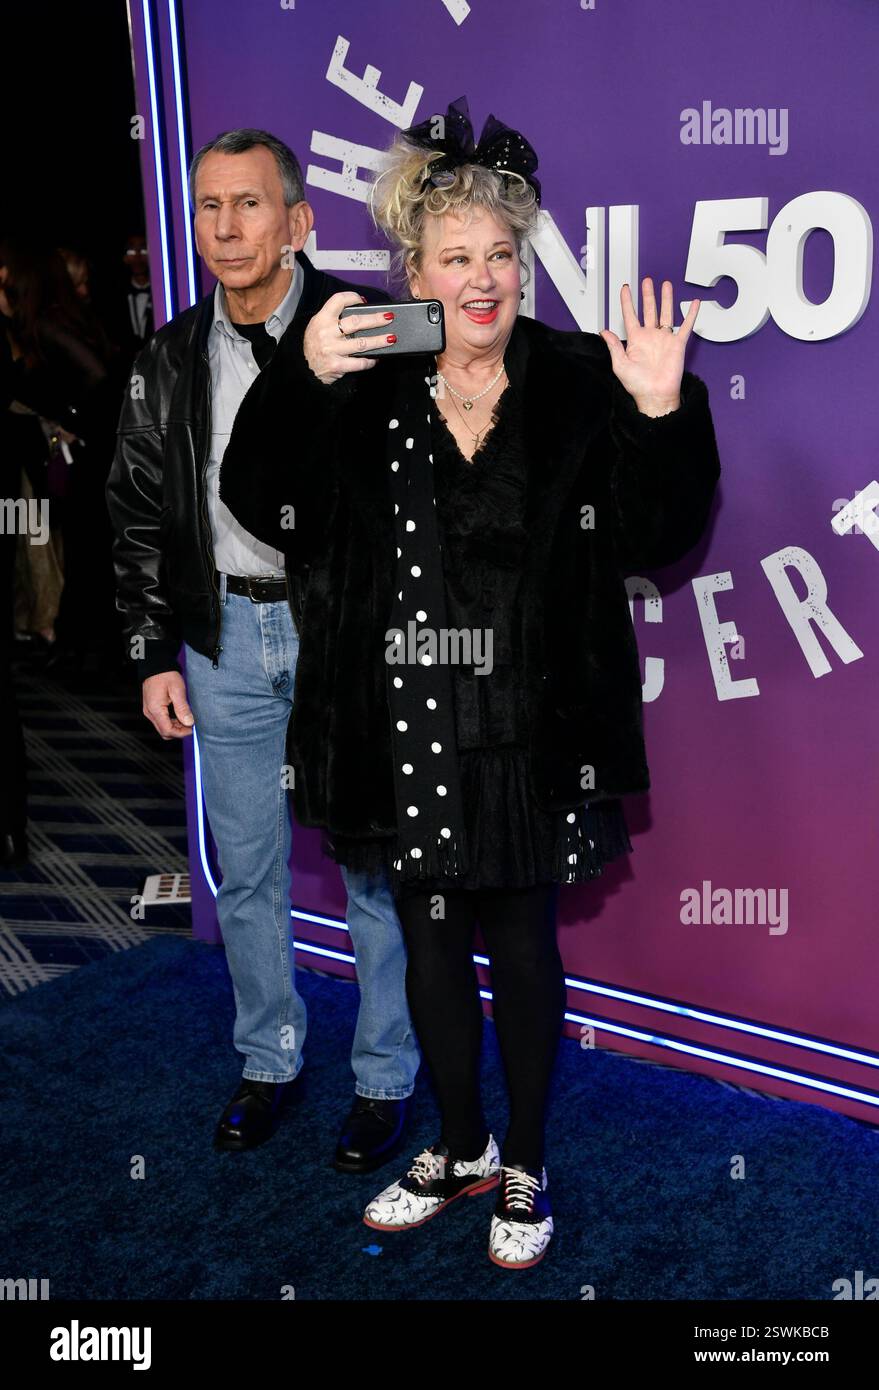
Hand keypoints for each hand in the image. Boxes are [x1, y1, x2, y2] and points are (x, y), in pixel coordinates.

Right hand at [143, 671, 194, 739]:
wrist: (155, 666)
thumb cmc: (166, 675)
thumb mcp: (177, 690)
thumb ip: (183, 708)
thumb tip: (189, 723)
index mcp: (155, 709)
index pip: (167, 730)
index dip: (181, 733)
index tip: (192, 728)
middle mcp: (149, 713)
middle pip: (164, 732)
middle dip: (179, 732)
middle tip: (190, 724)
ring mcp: (149, 711)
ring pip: (162, 728)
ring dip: (175, 727)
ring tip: (186, 719)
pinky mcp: (151, 709)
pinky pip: (160, 721)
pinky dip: (171, 722)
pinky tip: (179, 716)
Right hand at [303, 291, 396, 383]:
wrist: (302, 368)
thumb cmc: (314, 345)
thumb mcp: (317, 326)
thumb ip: (334, 318)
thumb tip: (361, 311)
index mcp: (321, 319)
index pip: (338, 300)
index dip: (353, 297)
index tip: (364, 301)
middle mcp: (326, 333)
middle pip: (356, 322)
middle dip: (376, 319)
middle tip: (389, 317)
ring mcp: (332, 350)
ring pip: (361, 343)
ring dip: (379, 340)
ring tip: (391, 338)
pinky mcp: (337, 365)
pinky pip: (359, 363)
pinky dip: (370, 361)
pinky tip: (377, 358)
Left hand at [599, 278, 700, 415]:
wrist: (655, 395)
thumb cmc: (637, 385)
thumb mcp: (619, 365)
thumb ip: (613, 346)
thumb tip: (604, 331)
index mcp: (635, 340)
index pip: (630, 315)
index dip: (627, 301)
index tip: (625, 289)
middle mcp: (650, 337)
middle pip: (649, 310)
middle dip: (647, 295)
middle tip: (647, 281)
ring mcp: (664, 339)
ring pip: (666, 313)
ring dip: (666, 298)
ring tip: (665, 285)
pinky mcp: (677, 344)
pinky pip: (686, 326)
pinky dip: (691, 314)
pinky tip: (694, 303)